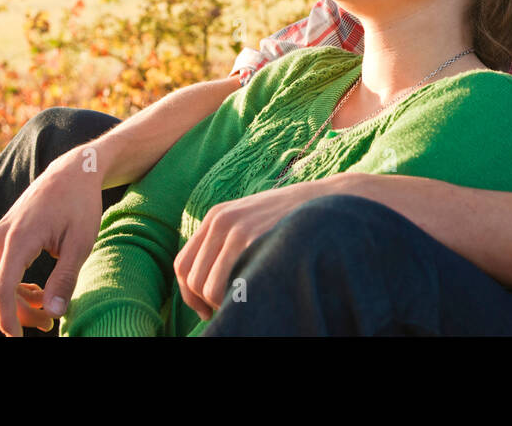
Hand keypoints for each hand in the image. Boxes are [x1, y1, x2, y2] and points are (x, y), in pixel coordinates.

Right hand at [0, 147, 103, 335]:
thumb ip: (65, 278)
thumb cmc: (80, 203)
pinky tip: (38, 291)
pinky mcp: (3, 234)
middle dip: (19, 313)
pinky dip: (17, 286)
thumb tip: (51, 313)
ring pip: (0, 281)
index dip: (8, 319)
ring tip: (47, 310)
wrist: (73, 171)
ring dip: (19, 301)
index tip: (18, 339)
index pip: (2, 289)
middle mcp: (1, 236)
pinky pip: (3, 269)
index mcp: (19, 238)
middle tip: (48, 326)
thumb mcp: (81, 243)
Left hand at [174, 174, 356, 320]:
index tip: (205, 308)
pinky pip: (232, 285)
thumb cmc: (293, 218)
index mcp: (216, 216)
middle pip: (194, 279)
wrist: (329, 202)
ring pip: (208, 287)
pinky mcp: (255, 240)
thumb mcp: (252, 218)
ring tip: (246, 302)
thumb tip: (208, 280)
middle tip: (229, 310)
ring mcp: (238, 230)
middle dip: (206, 302)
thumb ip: (228, 240)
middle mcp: (221, 221)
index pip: (182, 264)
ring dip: (224, 303)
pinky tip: (257, 296)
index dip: (189, 293)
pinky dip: (239, 299)